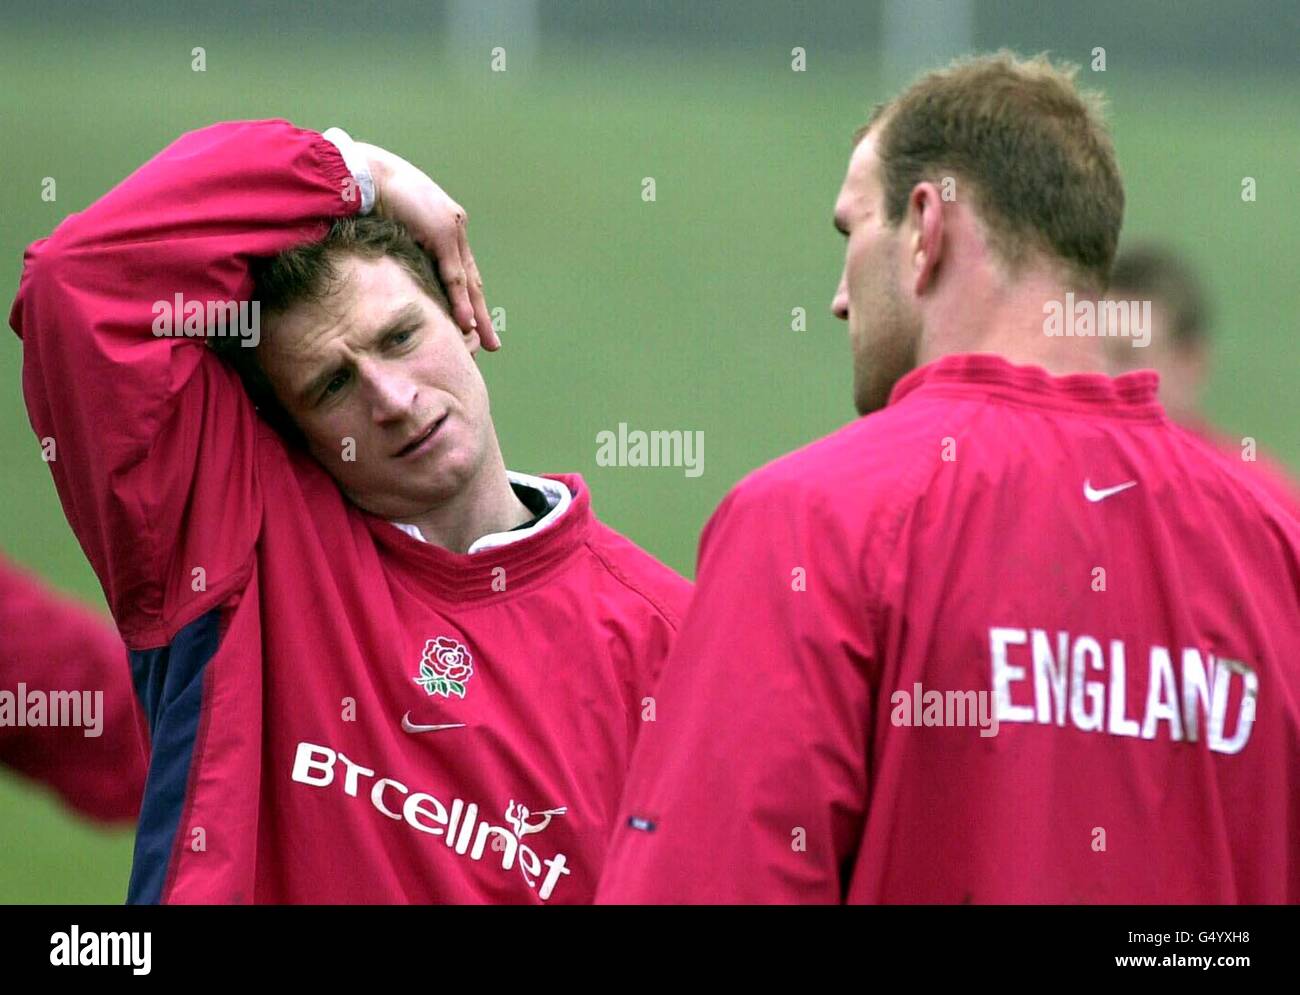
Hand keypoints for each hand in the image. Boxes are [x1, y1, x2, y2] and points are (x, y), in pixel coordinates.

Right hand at [357, 142, 498, 349]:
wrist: (365, 172)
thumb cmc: (372, 195)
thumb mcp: (395, 228)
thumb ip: (406, 247)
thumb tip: (399, 276)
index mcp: (446, 228)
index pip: (461, 271)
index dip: (468, 298)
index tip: (474, 322)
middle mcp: (455, 230)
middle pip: (472, 280)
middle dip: (481, 312)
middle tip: (492, 342)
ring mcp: (452, 231)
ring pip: (468, 281)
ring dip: (477, 313)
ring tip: (485, 340)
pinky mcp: (443, 233)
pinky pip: (453, 275)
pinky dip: (460, 300)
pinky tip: (466, 322)